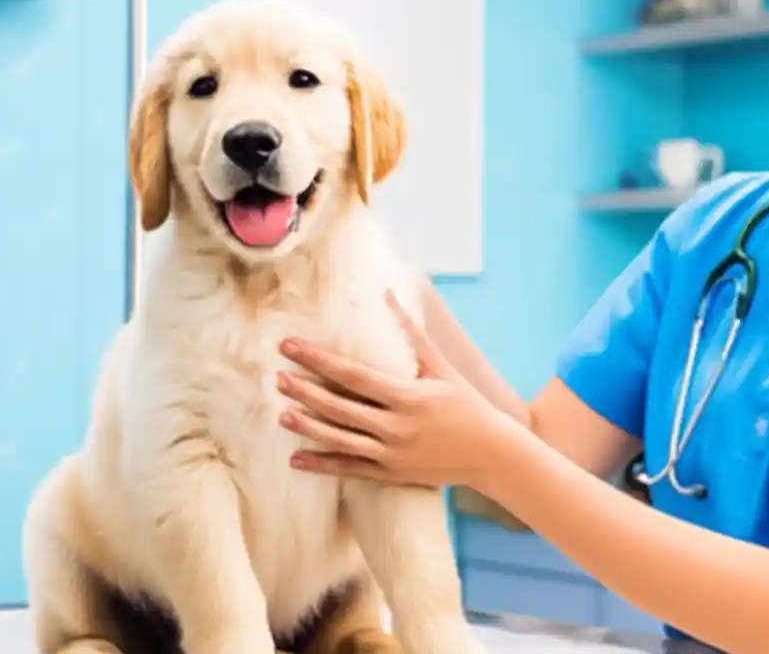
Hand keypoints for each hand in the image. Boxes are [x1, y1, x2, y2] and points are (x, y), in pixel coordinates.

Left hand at [276, 291, 521, 489]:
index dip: (318, 359)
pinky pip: (350, 469)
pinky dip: (322, 464)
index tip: (291, 346)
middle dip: (305, 391)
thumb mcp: (442, 368)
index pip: (352, 375)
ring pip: (340, 440)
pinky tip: (297, 458)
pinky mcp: (392, 474)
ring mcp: (392, 454)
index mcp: (408, 396)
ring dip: (308, 427)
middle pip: (339, 407)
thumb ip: (411, 334)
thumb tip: (387, 294)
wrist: (492, 454)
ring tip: (282, 414)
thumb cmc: (467, 405)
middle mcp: (396, 427)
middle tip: (277, 378)